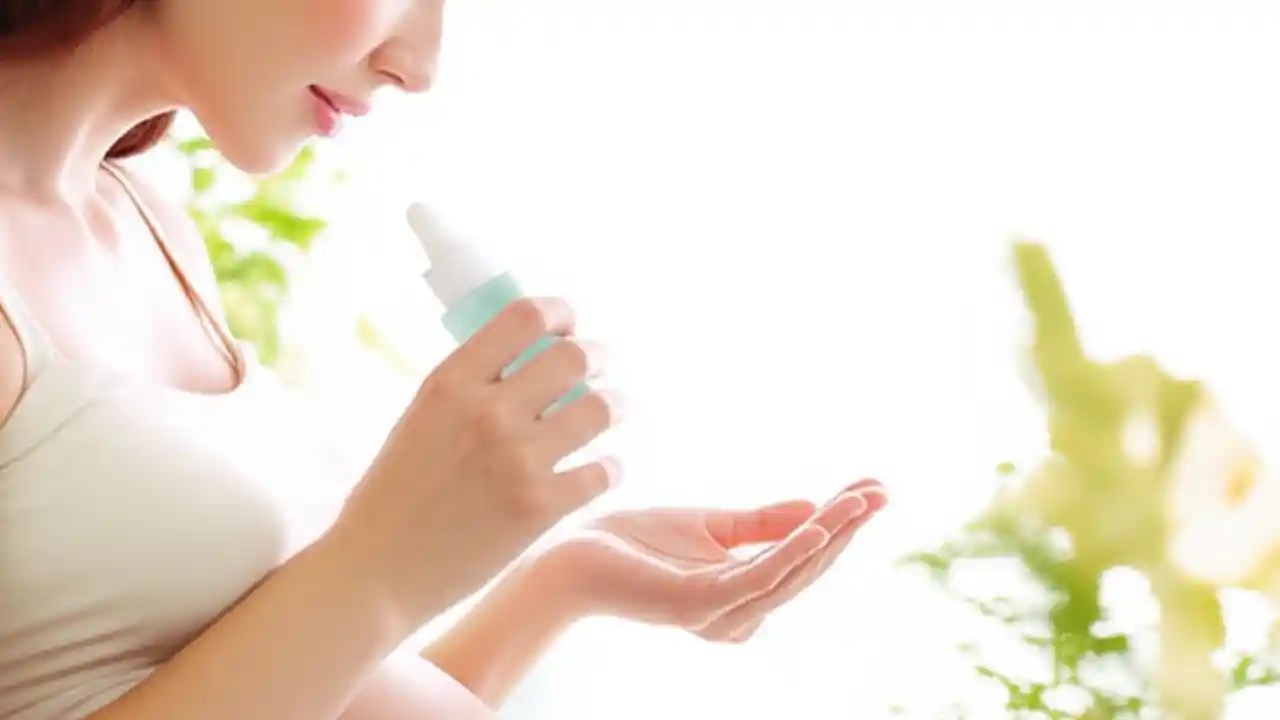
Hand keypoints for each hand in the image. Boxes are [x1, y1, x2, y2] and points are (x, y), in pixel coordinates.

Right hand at [327, 297, 620, 635]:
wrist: (376, 573)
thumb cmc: (391, 497)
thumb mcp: (418, 419)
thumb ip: (468, 387)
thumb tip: (525, 359)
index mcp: (450, 382)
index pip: (525, 316)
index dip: (561, 312)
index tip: (571, 323)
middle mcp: (487, 412)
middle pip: (575, 356)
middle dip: (599, 356)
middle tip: (602, 367)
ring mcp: (518, 460)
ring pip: (600, 408)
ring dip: (615, 404)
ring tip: (614, 409)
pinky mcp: (540, 508)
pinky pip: (603, 471)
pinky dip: (611, 467)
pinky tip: (603, 468)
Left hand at [543, 479, 885, 642]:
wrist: (575, 552)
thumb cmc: (638, 541)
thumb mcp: (714, 525)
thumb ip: (763, 524)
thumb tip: (817, 510)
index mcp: (745, 596)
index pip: (804, 558)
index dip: (841, 524)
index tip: (875, 488)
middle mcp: (740, 615)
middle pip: (807, 568)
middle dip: (846, 528)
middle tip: (883, 492)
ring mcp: (721, 614)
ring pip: (790, 573)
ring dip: (830, 535)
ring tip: (860, 501)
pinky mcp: (700, 606)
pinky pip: (757, 578)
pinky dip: (790, 552)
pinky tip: (817, 525)